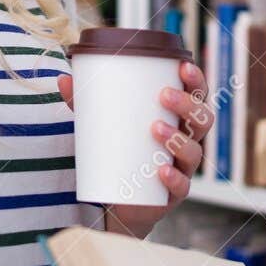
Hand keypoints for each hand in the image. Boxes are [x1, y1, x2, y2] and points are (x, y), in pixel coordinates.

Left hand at [57, 59, 212, 230]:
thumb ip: (85, 103)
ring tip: (156, 128)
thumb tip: (62, 79)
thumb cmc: (118, 151)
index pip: (197, 95)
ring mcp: (182, 169)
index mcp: (177, 119)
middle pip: (203, 120)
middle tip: (163, 96)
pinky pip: (181, 187)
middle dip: (187, 105)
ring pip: (194, 152)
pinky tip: (162, 170)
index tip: (183, 67)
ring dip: (179, 139)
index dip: (196, 80)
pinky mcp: (172, 194)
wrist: (118, 198)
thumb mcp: (103, 124)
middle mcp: (187, 142)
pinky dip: (173, 178)